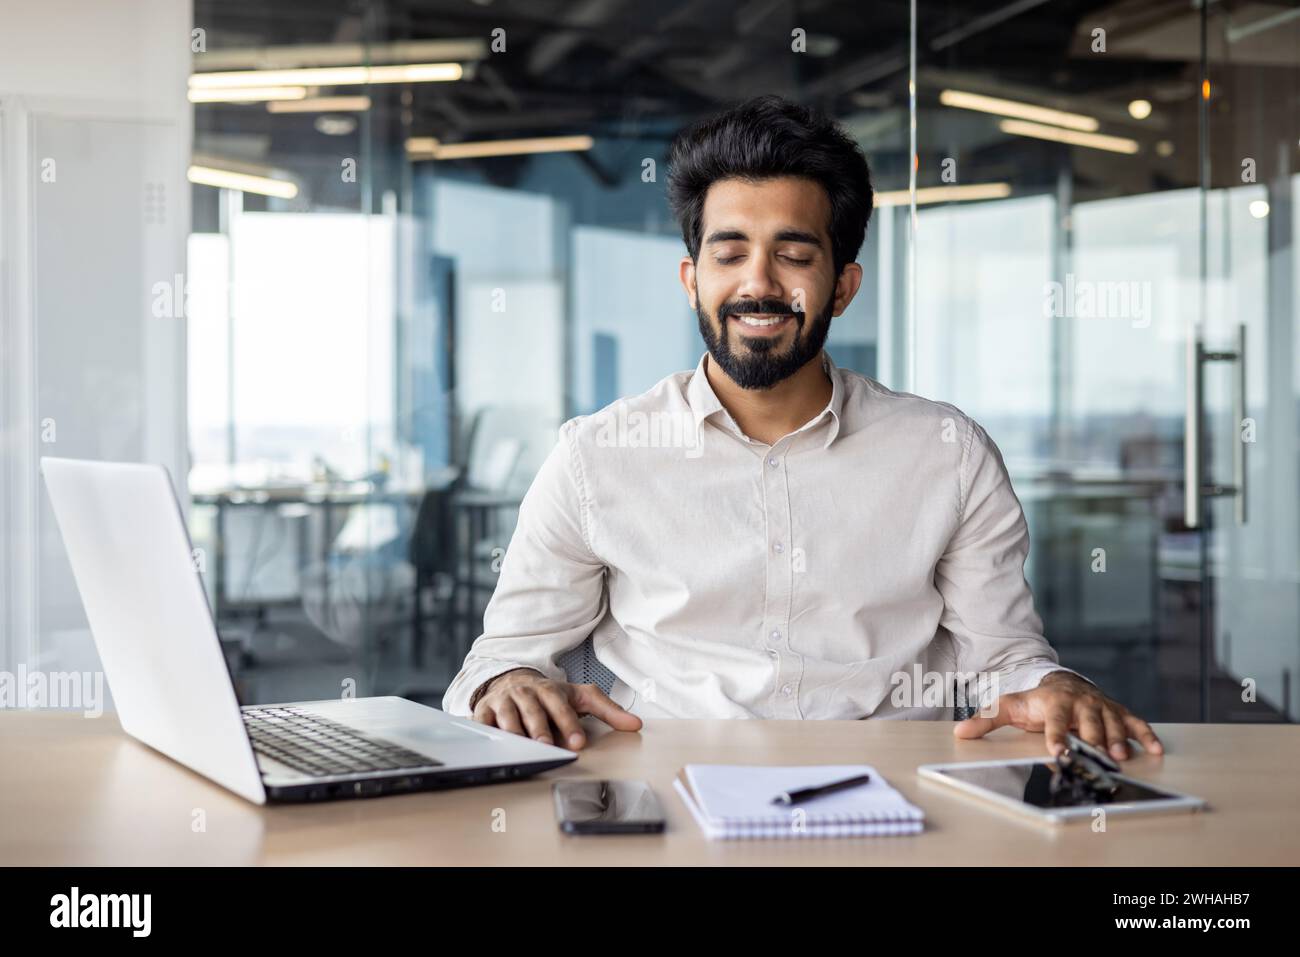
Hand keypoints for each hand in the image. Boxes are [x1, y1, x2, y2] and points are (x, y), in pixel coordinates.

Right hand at [471, 668, 642, 750]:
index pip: (561, 706)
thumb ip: (608, 711)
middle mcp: (526, 693)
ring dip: (514, 732)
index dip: (569, 723)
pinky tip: (488, 742)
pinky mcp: (483, 711)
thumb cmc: (549, 695)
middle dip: (540, 728)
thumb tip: (636, 724)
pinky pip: (481, 721)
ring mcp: (503, 701)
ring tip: (521, 747)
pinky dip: (483, 730)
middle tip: (547, 745)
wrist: (512, 681)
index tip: (578, 741)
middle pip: (533, 711)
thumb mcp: (580, 698)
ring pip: (507, 716)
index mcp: (550, 690)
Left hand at [952, 671, 1163, 760]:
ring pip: (1112, 723)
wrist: (1062, 682)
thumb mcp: (1009, 707)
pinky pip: (1135, 723)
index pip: (1055, 721)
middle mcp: (1081, 703)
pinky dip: (1146, 735)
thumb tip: (960, 731)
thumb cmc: (1036, 700)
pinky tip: (1156, 750)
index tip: (1058, 751)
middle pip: (1088, 723)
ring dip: (1118, 739)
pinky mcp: (1118, 712)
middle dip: (1094, 739)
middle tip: (1099, 756)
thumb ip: (986, 720)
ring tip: (1121, 756)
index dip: (1057, 736)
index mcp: (1054, 703)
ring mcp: (1101, 707)